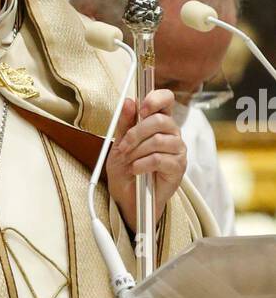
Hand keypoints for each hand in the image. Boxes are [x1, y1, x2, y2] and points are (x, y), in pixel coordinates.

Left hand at [105, 89, 186, 231]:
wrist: (128, 198)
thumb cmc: (126, 169)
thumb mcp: (118, 144)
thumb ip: (124, 124)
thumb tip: (128, 101)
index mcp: (159, 122)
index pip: (167, 99)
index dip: (156, 98)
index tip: (142, 107)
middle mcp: (172, 133)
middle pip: (160, 120)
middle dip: (136, 133)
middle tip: (123, 147)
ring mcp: (178, 149)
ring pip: (158, 141)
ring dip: (137, 152)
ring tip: (128, 162)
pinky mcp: (178, 167)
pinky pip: (159, 159)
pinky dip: (142, 164)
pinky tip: (136, 170)